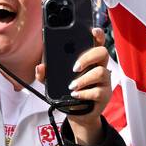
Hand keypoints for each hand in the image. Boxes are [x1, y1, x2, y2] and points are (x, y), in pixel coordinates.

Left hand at [37, 28, 111, 145]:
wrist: (75, 113)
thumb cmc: (67, 92)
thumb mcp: (53, 82)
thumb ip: (45, 73)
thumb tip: (40, 67)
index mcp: (89, 59)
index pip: (97, 42)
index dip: (97, 35)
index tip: (92, 31)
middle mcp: (99, 67)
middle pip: (102, 52)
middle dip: (88, 57)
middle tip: (74, 67)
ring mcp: (104, 81)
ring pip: (100, 72)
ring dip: (83, 79)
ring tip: (72, 86)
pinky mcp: (105, 95)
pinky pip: (98, 91)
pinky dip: (84, 93)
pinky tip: (76, 95)